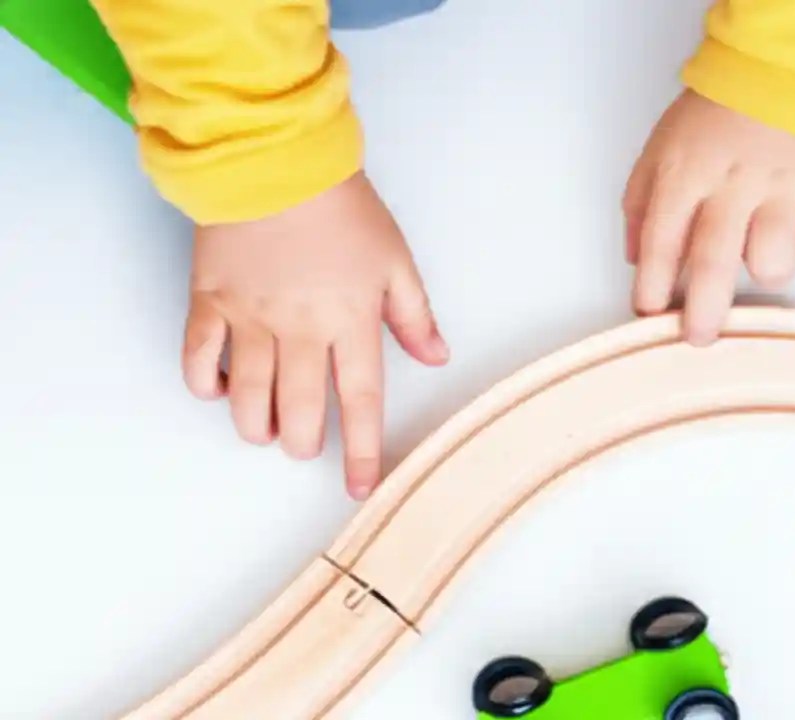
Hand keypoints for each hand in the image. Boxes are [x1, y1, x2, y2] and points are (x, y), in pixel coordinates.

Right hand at [182, 172, 448, 499]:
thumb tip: (437, 357)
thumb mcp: (394, 259)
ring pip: (248, 398)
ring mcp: (249, 318)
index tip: (360, 487)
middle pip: (301, 412)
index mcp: (351, 321)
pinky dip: (206, 386)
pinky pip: (199, 360)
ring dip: (257, 426)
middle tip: (306, 445)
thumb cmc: (341, 208)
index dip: (363, 451)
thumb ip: (414, 315)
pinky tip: (220, 391)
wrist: (274, 162)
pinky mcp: (209, 301)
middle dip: (304, 444)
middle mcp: (300, 330)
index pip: (362, 403)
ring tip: (267, 429)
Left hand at [623, 90, 794, 343]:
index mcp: (686, 173)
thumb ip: (642, 204)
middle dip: (704, 313)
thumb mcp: (661, 147)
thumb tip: (635, 260)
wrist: (785, 67)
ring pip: (774, 263)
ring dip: (763, 273)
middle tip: (700, 337)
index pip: (662, 242)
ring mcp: (785, 188)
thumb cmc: (717, 112)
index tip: (651, 315)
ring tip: (759, 257)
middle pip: (715, 264)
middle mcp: (734, 186)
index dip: (654, 287)